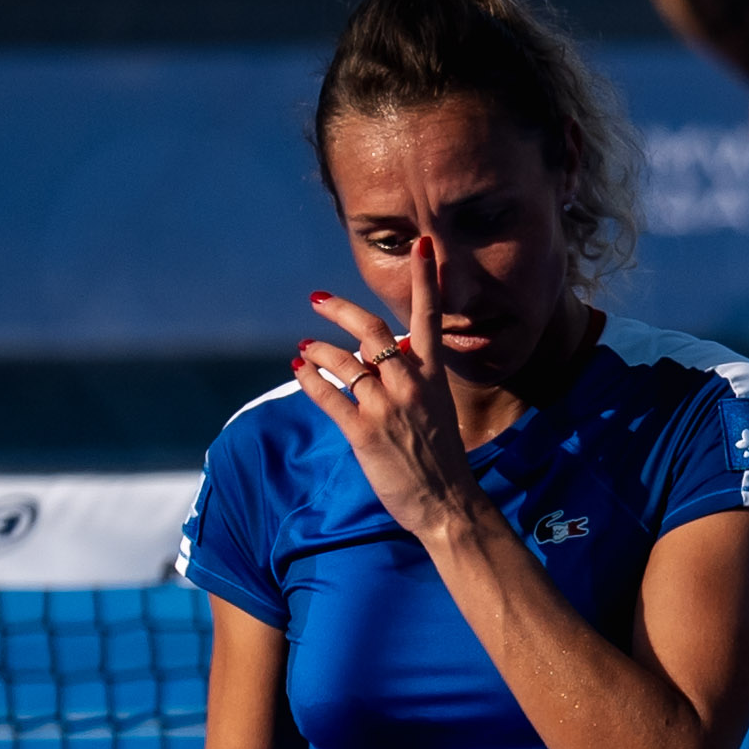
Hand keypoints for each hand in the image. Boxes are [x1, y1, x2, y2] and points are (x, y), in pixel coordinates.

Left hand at [293, 238, 481, 539]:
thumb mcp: (437, 409)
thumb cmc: (442, 459)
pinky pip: (327, 395)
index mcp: (432, 376)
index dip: (425, 279)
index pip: (428, 317)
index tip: (421, 244)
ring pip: (341, 361)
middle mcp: (409, 384)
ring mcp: (386, 407)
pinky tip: (300, 368)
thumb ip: (412, 378)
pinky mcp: (363, 431)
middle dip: (338, 309)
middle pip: (368, 330)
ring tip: (306, 349)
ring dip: (318, 350)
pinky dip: (309, 378)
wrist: (448, 503)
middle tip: (316, 300)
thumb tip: (381, 358)